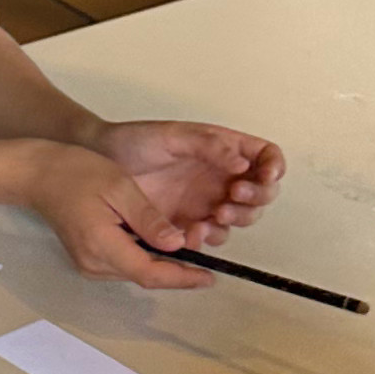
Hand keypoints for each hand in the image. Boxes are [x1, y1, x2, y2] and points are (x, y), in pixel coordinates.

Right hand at [21, 140, 219, 288]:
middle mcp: (94, 263)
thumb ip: (149, 219)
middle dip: (178, 273)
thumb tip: (178, 244)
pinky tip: (165, 246)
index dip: (182, 278)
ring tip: (192, 253)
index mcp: (102, 246)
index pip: (150, 273)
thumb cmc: (77, 172)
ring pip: (136, 272)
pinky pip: (125, 264)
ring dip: (164, 267)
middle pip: (145, 277)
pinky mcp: (89, 258)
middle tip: (208, 263)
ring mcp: (89, 264)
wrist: (38, 175)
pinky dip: (148, 259)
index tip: (209, 277)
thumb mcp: (120, 187)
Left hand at [98, 119, 284, 243]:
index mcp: (224, 150)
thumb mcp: (174, 136)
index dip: (273, 167)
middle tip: (233, 197)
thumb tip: (242, 163)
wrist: (101, 163)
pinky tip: (192, 233)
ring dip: (234, 221)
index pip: (265, 157)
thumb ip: (209, 146)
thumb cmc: (136, 141)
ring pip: (240, 218)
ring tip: (212, 216)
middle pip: (260, 193)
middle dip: (254, 199)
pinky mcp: (189, 223)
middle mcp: (221, 177)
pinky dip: (208, 238)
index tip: (266, 175)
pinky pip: (210, 236)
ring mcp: (207, 201)